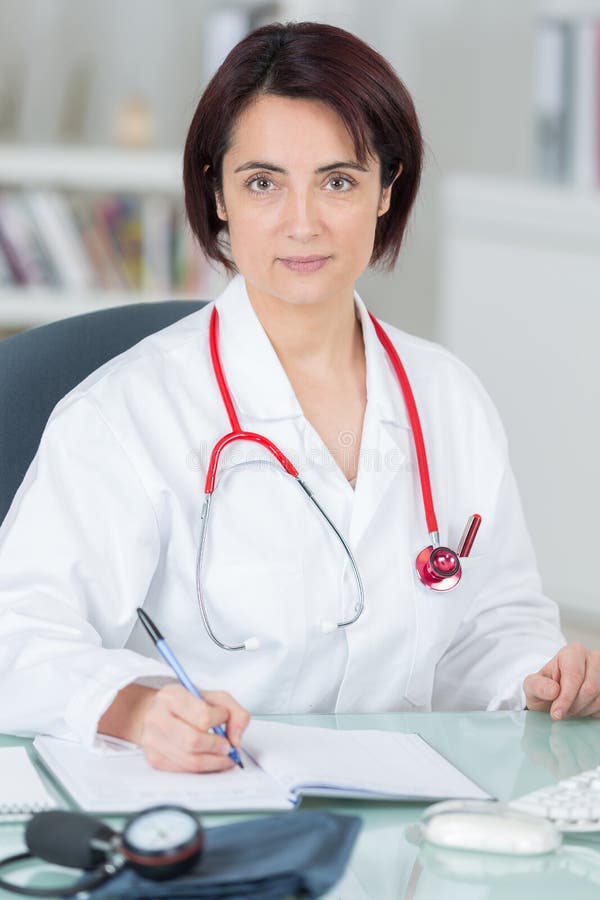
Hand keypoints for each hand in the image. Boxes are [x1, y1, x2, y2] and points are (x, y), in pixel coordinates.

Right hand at [99, 682, 249, 771]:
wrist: (158, 712)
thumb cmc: (188, 705)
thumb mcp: (214, 698)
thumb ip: (234, 712)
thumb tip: (236, 739)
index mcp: (172, 696)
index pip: (202, 715)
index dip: (220, 720)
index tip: (224, 719)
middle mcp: (157, 717)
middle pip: (193, 741)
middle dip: (217, 746)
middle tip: (228, 746)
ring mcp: (152, 740)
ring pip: (190, 761)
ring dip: (214, 762)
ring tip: (224, 756)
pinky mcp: (154, 759)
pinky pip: (184, 770)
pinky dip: (202, 769)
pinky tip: (210, 761)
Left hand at [523, 643, 599, 719]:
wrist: (554, 694)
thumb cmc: (544, 687)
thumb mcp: (532, 686)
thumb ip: (537, 686)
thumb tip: (553, 690)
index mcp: (573, 652)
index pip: (574, 675)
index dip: (566, 697)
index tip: (556, 713)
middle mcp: (593, 658)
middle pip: (590, 688)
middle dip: (574, 706)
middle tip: (561, 712)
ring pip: (599, 699)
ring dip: (582, 711)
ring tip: (569, 709)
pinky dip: (591, 713)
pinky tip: (580, 708)